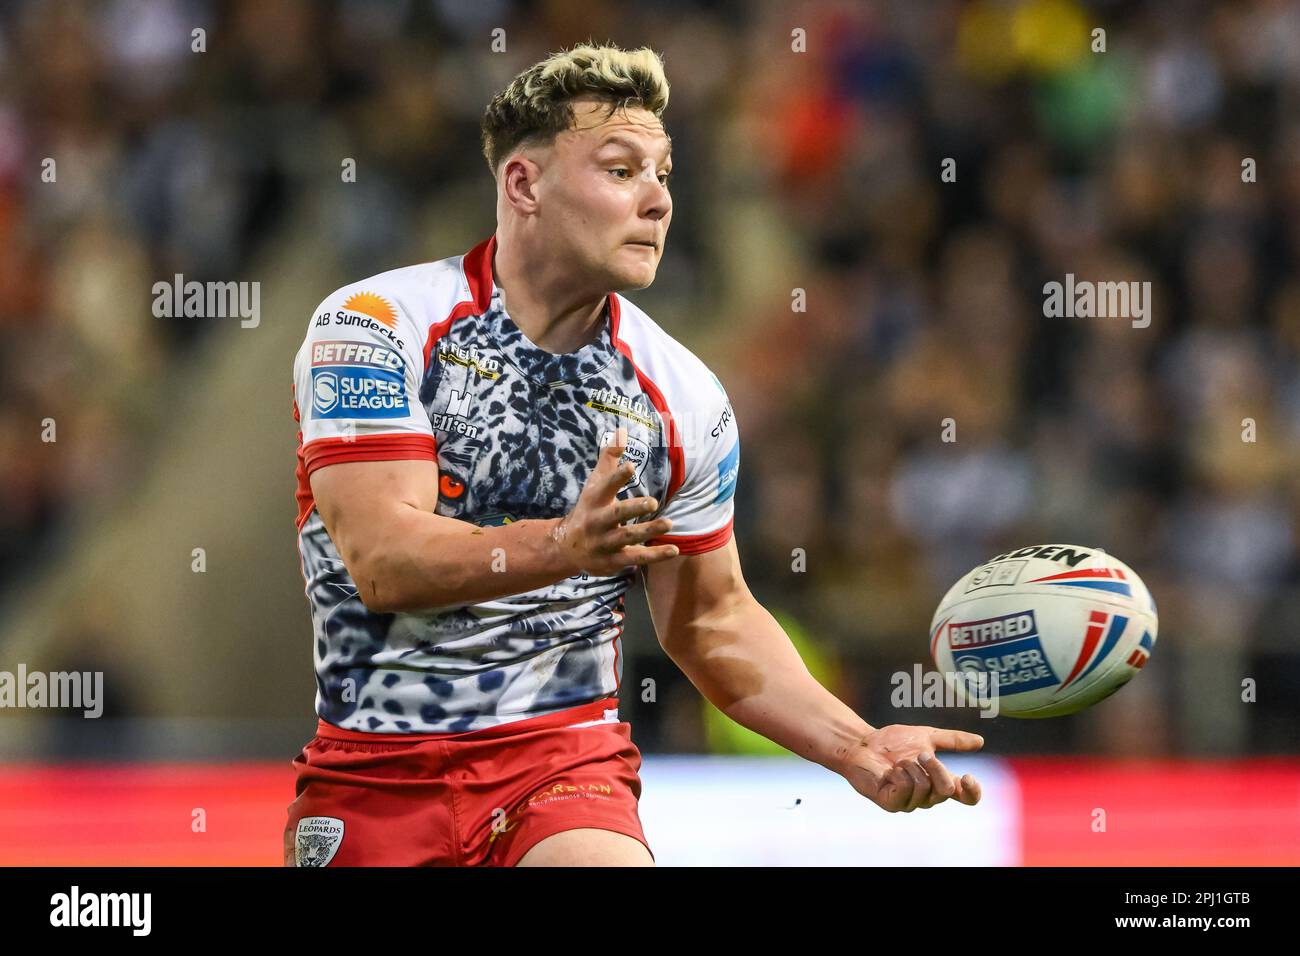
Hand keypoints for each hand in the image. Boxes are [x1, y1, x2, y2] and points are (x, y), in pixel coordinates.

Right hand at [551, 426, 678, 574]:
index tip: (630, 466)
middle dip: (634, 508)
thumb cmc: (587, 509)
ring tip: (669, 522)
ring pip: (628, 537)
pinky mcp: (613, 561)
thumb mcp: (594, 485)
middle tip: (653, 501)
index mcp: (594, 500)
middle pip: (616, 513)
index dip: (617, 477)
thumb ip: (609, 460)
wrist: (566, 548)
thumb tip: (622, 431)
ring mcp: (605, 542)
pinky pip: (636, 558)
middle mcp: (598, 521)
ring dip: (648, 530)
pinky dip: (655, 555)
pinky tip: (673, 549)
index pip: (605, 486)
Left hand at [839, 724, 983, 812]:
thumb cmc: (892, 742)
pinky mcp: (892, 804)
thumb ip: (952, 740)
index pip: (965, 798)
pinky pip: (905, 788)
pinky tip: (888, 771)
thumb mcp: (927, 736)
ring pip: (925, 788)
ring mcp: (910, 802)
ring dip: (911, 767)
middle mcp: (928, 796)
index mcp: (939, 782)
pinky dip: (898, 773)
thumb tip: (981, 740)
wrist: (863, 743)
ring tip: (898, 762)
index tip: (968, 776)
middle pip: (946, 790)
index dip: (972, 793)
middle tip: (920, 754)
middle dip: (935, 768)